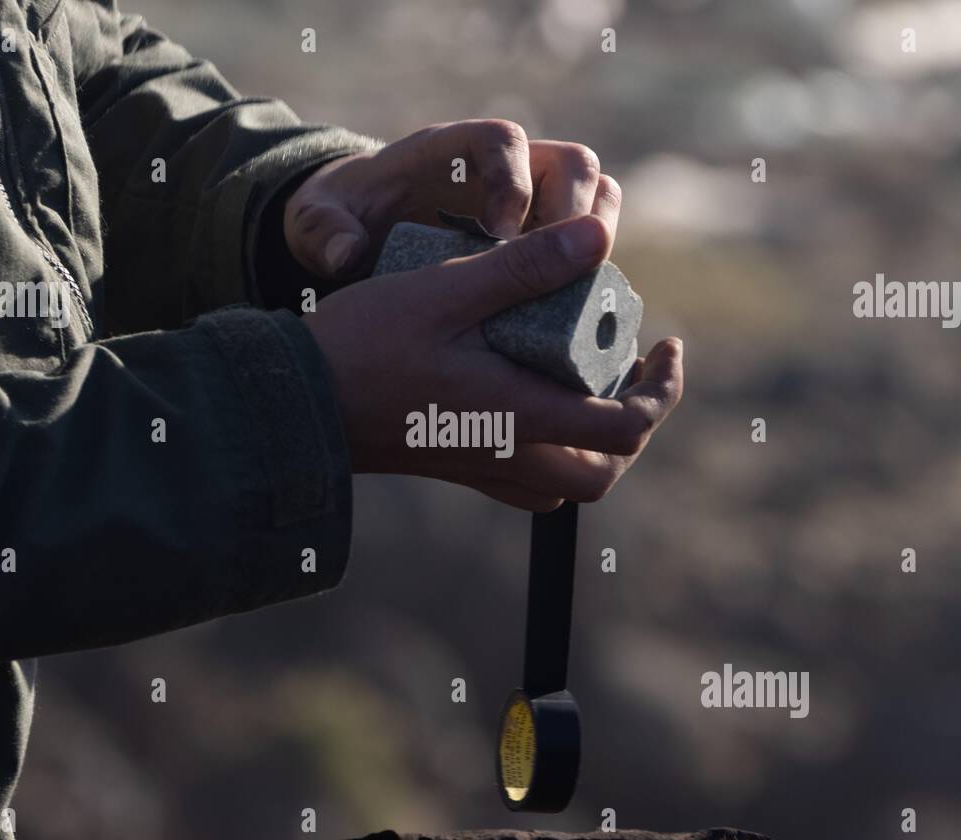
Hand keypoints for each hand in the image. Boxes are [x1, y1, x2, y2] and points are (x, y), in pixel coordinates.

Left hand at [284, 119, 621, 279]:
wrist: (358, 230)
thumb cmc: (343, 217)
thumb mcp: (317, 222)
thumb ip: (322, 231)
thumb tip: (345, 254)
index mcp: (452, 150)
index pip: (504, 140)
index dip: (513, 180)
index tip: (501, 233)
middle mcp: (505, 167)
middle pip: (572, 163)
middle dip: (575, 212)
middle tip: (558, 268)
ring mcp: (532, 202)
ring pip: (597, 198)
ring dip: (597, 239)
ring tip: (578, 291)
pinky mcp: (543, 240)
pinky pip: (590, 245)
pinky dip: (589, 274)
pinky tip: (572, 315)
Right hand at [302, 214, 683, 510]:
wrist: (294, 405)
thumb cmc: (363, 346)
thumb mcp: (446, 291)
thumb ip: (525, 267)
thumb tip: (600, 235)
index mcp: (519, 415)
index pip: (625, 428)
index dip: (661, 390)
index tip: (666, 345)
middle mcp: (508, 454)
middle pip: (603, 470)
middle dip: (634, 423)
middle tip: (635, 369)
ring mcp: (481, 468)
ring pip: (567, 482)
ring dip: (594, 440)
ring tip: (591, 383)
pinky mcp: (455, 467)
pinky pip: (526, 482)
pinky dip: (551, 452)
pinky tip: (535, 402)